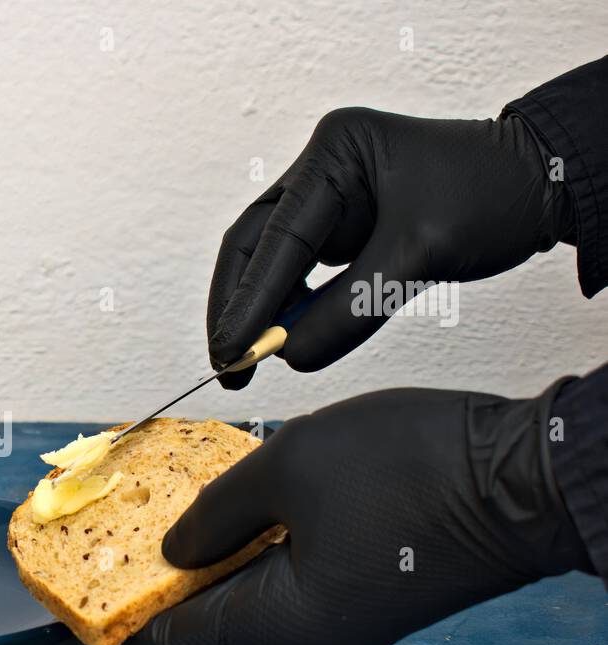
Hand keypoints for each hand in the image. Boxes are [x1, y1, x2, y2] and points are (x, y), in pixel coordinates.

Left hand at [122, 383, 590, 644]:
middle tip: (116, 545)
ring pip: (255, 594)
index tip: (80, 607)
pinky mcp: (372, 586)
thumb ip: (218, 511)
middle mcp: (319, 633)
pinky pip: (293, 576)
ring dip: (211, 558)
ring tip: (166, 515)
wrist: (527, 472)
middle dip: (163, 582)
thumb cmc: (418, 468)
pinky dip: (255, 547)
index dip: (126, 623)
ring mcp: (350, 613)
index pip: (184, 641)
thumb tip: (174, 548)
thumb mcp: (290, 468)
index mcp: (292, 622)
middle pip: (216, 620)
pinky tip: (236, 504)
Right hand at [209, 107, 573, 388]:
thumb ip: (350, 308)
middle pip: (252, 245)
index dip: (247, 301)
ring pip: (270, 262)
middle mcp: (321, 171)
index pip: (274, 237)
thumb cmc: (492, 196)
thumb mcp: (420, 254)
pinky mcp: (344, 228)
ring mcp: (329, 199)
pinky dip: (292, 310)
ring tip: (250, 363)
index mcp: (334, 153)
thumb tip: (289, 356)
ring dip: (259, 313)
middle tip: (228, 365)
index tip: (230, 352)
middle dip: (237, 307)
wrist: (542, 186)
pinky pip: (302, 275)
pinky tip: (287, 340)